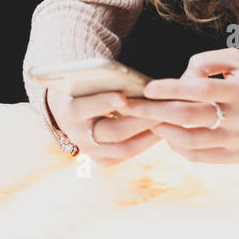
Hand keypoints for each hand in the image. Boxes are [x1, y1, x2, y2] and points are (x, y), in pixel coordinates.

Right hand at [46, 87, 160, 166]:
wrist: (71, 107)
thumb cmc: (88, 83)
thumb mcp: (89, 78)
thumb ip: (106, 79)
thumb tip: (136, 80)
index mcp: (67, 111)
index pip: (81, 109)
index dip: (103, 103)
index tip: (122, 96)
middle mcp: (76, 135)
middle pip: (111, 131)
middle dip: (139, 119)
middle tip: (163, 108)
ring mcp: (90, 151)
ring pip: (124, 148)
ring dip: (149, 132)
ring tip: (171, 119)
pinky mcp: (103, 160)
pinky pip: (127, 154)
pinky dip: (147, 141)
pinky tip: (165, 129)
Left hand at [115, 48, 238, 162]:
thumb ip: (207, 62)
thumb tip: (180, 79)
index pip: (200, 90)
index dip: (171, 88)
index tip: (148, 87)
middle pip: (188, 118)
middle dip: (154, 113)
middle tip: (129, 107)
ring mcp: (238, 141)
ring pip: (189, 142)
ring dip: (164, 131)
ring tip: (152, 120)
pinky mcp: (237, 157)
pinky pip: (199, 156)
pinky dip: (179, 147)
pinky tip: (171, 135)